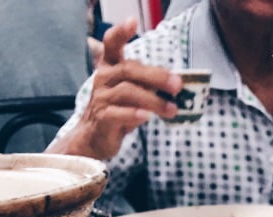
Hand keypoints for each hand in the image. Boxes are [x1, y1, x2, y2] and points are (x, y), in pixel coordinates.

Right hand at [53, 19, 182, 159]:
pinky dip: (134, 114)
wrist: (94, 137)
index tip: (133, 21)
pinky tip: (148, 117)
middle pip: (129, 70)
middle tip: (177, 85)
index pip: (112, 44)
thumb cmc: (118, 110)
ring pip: (127, 92)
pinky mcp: (102, 119)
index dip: (121, 32)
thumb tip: (175, 82)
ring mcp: (101, 98)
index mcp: (110, 67)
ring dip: (153, 101)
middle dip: (156, 76)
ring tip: (172, 110)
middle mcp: (103, 79)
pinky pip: (119, 114)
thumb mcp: (132, 92)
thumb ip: (147, 83)